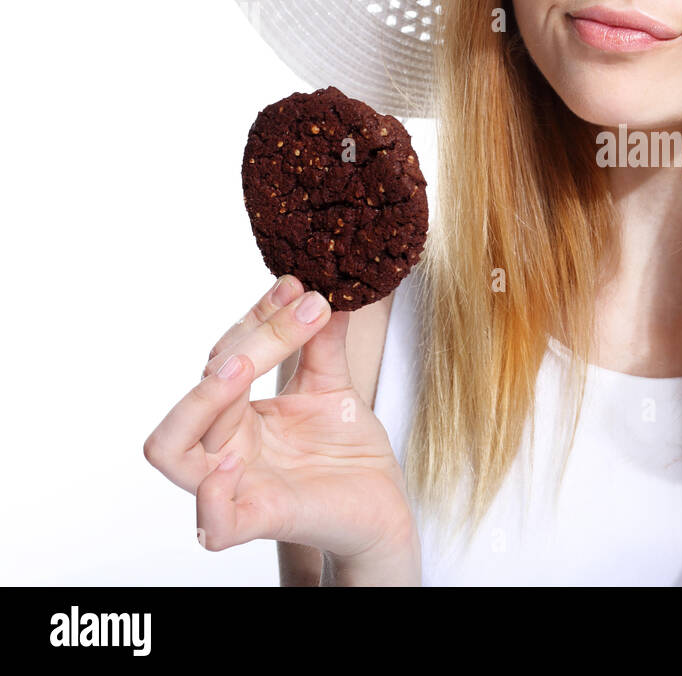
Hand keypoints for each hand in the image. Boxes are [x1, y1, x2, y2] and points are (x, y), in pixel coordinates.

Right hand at [144, 276, 419, 581]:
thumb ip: (322, 342)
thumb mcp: (333, 387)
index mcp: (236, 416)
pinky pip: (212, 522)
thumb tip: (327, 286)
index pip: (222, 359)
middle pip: (202, 390)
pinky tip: (238, 458)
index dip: (255, 319)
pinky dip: (213, 493)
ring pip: (172, 450)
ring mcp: (235, 487)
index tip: (296, 287)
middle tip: (296, 312)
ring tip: (239, 371)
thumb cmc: (347, 451)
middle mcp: (223, 448)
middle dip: (246, 346)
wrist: (383, 505)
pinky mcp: (258, 522)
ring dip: (200, 403)